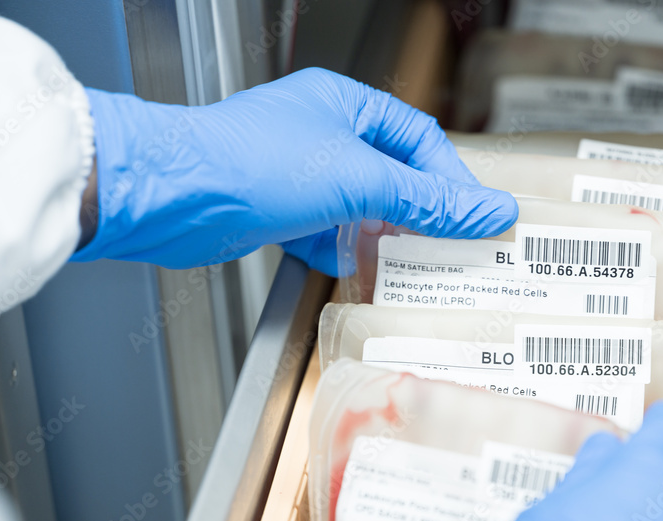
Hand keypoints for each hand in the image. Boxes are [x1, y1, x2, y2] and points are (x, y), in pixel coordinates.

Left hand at [73, 68, 516, 273]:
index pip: (419, 141)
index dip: (451, 181)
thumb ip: (426, 200)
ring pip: (358, 210)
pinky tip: (353, 272)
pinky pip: (324, 234)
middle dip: (419, 215)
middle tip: (453, 248)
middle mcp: (323, 136)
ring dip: (381, 240)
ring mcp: (297, 176)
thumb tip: (488, 210)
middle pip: (391, 177)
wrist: (174, 197)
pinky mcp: (276, 213)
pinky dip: (340, 255)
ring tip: (412, 269)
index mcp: (346, 106)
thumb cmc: (252, 162)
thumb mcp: (359, 179)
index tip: (477, 218)